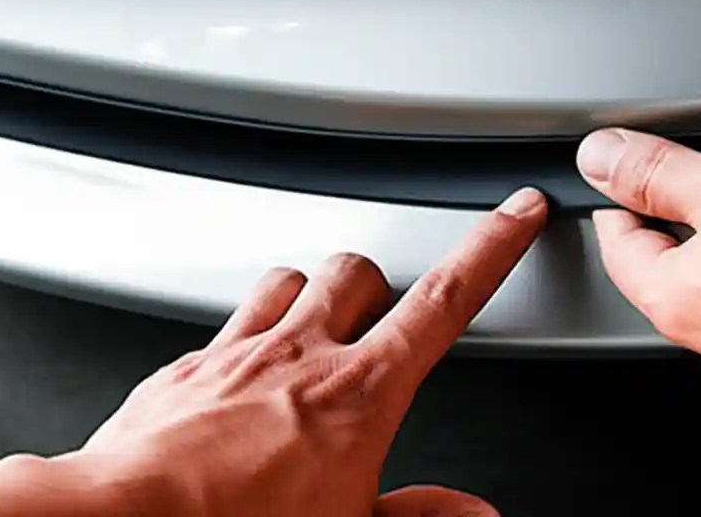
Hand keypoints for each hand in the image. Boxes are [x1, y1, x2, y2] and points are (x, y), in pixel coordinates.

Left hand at [0, 187, 547, 516]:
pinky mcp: (185, 367)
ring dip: (311, 298)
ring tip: (316, 336)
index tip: (515, 212)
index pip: (444, 301)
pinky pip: (226, 326)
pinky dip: (246, 341)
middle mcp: (298, 356)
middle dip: (380, 282)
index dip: (491, 248)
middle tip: (384, 318)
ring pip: (289, 279)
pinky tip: (242, 381)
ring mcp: (237, 353)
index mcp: (358, 396)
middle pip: (357, 271)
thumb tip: (472, 513)